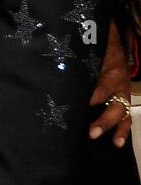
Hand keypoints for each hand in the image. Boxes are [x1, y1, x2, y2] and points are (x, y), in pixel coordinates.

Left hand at [88, 21, 132, 147]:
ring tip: (114, 143)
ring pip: (123, 113)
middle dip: (104, 120)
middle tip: (91, 132)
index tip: (81, 109)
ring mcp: (123, 94)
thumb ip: (78, 64)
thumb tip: (58, 75)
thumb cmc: (97, 49)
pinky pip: (125, 116)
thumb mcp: (89, 53)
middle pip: (114, 105)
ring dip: (116, 128)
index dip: (93, 99)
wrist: (112, 41)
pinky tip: (117, 143)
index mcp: (112, 73)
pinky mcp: (123, 99)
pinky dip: (123, 130)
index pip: (103, 89)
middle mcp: (120, 85)